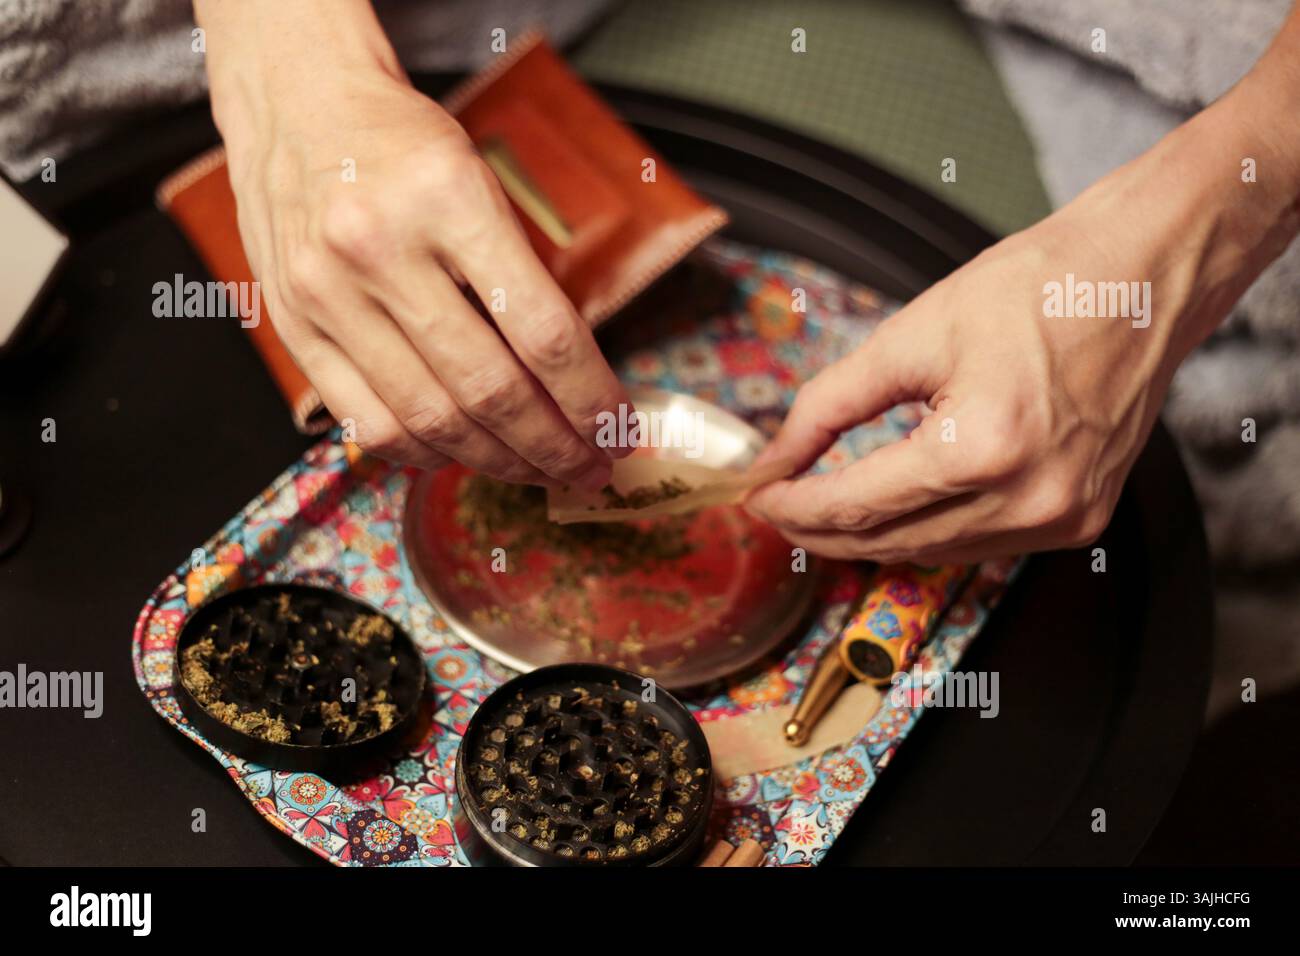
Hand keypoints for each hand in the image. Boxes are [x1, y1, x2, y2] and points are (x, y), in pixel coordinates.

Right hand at [197, 0, 627, 487]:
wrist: (296, 104)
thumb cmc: (400, 144)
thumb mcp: (481, 180)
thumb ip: (522, 274)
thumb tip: (577, 379)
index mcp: (448, 198)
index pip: (542, 331)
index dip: (591, 397)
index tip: (618, 428)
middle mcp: (379, 248)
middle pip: (489, 389)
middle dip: (553, 446)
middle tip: (589, 467)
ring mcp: (328, 295)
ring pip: (430, 420)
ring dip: (497, 462)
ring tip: (537, 471)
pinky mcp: (294, 329)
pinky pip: (367, 424)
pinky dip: (425, 455)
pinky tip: (464, 457)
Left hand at [746, 49, 1299, 563]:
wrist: (1141, 278)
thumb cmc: (1037, 288)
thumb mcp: (912, 335)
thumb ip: (830, 404)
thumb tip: (777, 455)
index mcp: (982, 446)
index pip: (857, 504)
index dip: (794, 506)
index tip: (757, 497)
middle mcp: (1028, 498)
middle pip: (890, 541)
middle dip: (822, 529)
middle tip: (778, 505)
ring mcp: (1061, 518)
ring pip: (933, 552)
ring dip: (872, 535)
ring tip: (825, 505)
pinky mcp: (1081, 521)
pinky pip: (980, 544)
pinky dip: (929, 529)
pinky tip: (899, 503)